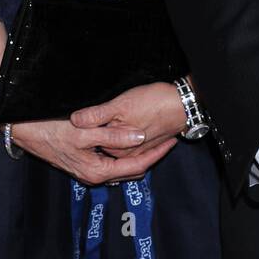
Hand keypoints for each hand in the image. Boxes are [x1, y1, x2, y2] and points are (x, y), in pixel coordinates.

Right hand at [9, 115, 166, 184]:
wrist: (24, 130)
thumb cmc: (52, 129)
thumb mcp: (85, 131)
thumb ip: (114, 136)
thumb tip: (140, 138)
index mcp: (97, 171)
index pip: (137, 166)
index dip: (156, 153)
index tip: (171, 141)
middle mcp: (94, 175)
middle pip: (132, 169)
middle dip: (151, 156)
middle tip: (167, 139)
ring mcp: (88, 171)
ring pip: (122, 166)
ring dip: (137, 155)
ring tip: (154, 139)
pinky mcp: (83, 162)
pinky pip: (111, 161)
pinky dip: (124, 153)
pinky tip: (129, 140)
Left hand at [69, 81, 185, 154]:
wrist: (183, 105)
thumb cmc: (154, 103)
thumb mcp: (121, 104)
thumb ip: (97, 115)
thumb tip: (75, 120)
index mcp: (118, 150)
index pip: (93, 147)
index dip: (85, 135)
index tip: (77, 124)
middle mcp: (128, 155)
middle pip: (105, 150)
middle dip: (97, 141)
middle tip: (90, 125)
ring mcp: (139, 152)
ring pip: (118, 150)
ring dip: (111, 142)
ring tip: (103, 128)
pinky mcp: (148, 146)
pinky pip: (131, 148)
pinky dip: (124, 141)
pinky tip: (123, 129)